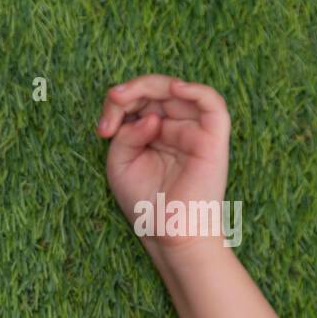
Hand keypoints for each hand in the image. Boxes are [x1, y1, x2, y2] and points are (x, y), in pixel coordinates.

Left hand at [97, 74, 229, 252]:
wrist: (168, 231)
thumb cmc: (144, 201)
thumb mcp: (120, 163)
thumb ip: (126, 135)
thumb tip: (150, 116)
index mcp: (152, 131)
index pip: (138, 101)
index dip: (117, 104)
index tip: (103, 129)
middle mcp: (174, 125)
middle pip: (156, 90)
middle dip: (130, 92)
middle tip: (113, 101)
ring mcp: (194, 129)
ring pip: (179, 90)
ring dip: (151, 86)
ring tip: (126, 96)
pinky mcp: (212, 137)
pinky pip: (212, 103)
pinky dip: (196, 90)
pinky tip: (174, 88)